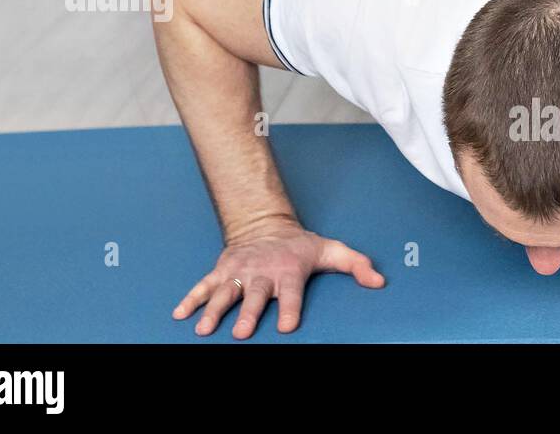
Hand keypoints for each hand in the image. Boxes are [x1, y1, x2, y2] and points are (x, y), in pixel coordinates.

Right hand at [172, 220, 384, 338]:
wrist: (265, 226)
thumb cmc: (300, 246)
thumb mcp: (332, 251)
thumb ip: (357, 265)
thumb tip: (379, 281)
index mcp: (288, 271)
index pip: (291, 294)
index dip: (291, 310)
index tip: (288, 326)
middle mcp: (262, 273)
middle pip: (255, 296)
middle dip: (249, 314)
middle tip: (242, 333)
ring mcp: (239, 272)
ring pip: (225, 292)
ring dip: (214, 311)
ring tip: (205, 329)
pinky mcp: (222, 271)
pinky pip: (203, 286)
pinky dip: (190, 299)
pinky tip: (180, 315)